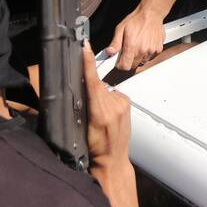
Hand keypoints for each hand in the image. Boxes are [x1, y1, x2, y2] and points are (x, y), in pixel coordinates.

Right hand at [82, 42, 131, 171]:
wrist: (113, 160)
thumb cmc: (94, 148)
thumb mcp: (81, 129)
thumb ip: (82, 107)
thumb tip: (79, 89)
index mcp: (100, 113)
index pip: (92, 81)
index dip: (87, 63)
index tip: (84, 47)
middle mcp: (114, 106)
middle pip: (96, 84)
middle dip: (88, 88)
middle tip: (86, 107)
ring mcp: (122, 105)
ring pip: (104, 89)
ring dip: (98, 96)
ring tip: (98, 115)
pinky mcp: (127, 103)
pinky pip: (112, 94)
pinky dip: (106, 99)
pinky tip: (105, 113)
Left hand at [107, 5, 165, 72]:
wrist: (151, 13)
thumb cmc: (136, 19)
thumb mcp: (120, 29)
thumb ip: (115, 43)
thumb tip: (109, 52)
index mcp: (131, 46)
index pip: (125, 66)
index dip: (120, 65)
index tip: (119, 61)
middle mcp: (142, 50)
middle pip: (133, 66)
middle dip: (129, 61)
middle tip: (127, 50)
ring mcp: (151, 50)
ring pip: (142, 62)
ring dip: (138, 57)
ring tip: (137, 45)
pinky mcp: (158, 49)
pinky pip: (150, 57)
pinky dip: (146, 54)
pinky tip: (144, 44)